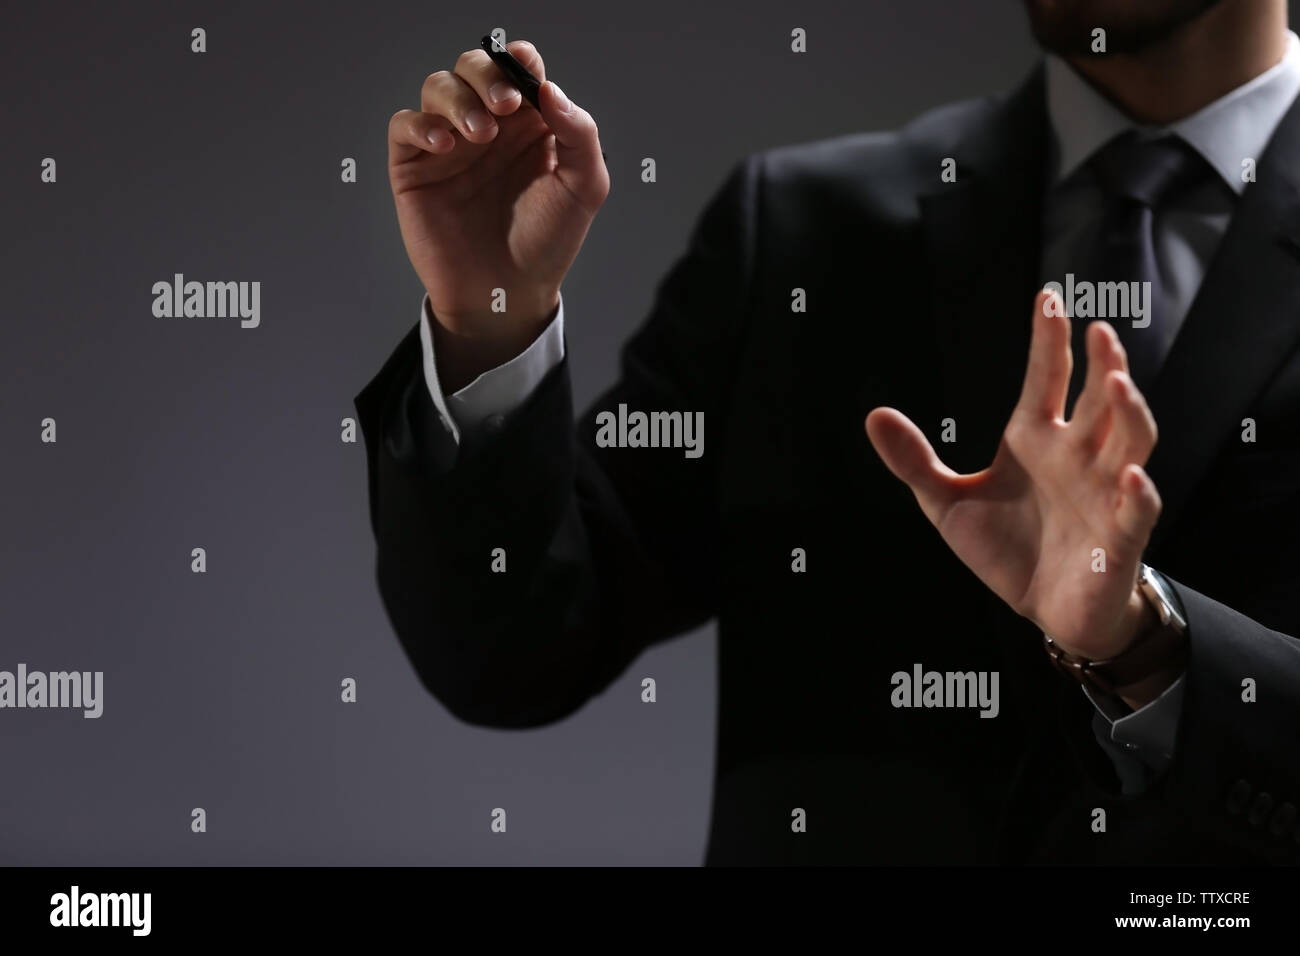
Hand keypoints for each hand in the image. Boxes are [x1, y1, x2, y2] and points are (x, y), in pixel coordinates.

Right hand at [387, 41, 609, 389]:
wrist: (507, 294)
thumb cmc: (547, 243)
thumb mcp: (583, 188)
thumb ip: (579, 134)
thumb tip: (550, 90)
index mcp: (528, 124)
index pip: (519, 69)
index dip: (519, 61)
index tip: (526, 73)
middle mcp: (487, 126)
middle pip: (474, 67)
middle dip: (486, 74)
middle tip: (505, 105)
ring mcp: (450, 144)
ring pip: (438, 87)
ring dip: (458, 100)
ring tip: (479, 135)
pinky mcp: (415, 167)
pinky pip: (405, 125)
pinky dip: (422, 125)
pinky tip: (445, 145)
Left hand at [865, 289, 1161, 660]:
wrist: (1044, 609)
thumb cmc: (1006, 548)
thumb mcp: (947, 502)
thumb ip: (915, 461)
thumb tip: (874, 415)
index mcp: (1037, 439)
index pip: (1047, 379)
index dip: (1049, 340)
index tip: (1047, 297)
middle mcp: (1077, 457)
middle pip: (1100, 400)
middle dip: (1104, 363)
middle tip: (1100, 330)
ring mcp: (1105, 494)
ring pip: (1131, 441)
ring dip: (1129, 412)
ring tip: (1118, 381)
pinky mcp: (1119, 537)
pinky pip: (1138, 509)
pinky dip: (1139, 492)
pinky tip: (1131, 474)